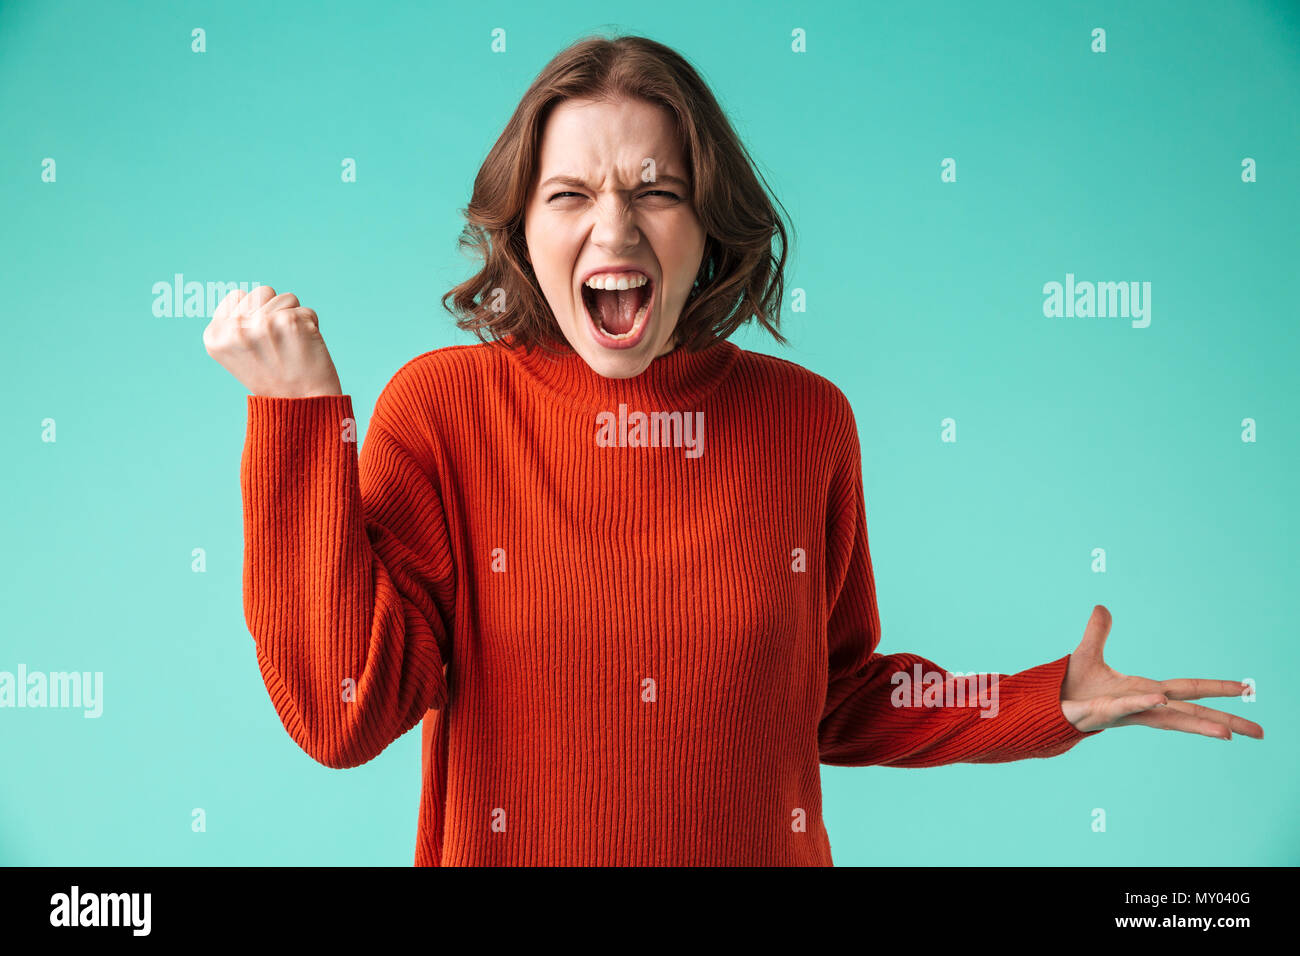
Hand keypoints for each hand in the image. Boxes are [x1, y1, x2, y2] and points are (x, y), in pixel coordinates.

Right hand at [203, 285, 342, 397]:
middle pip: (262, 292)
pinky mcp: (289, 321)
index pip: (237, 296)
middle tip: (278, 345)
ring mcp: (261, 324)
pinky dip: (311, 327)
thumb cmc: (273, 379)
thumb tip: (244, 295)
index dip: (254, 314)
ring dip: (293, 317)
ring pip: (286, 297)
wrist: (301, 406)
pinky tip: (304, 349)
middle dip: (274, 312)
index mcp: (214, 336)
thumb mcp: (238, 354)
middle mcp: (234, 329)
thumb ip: (235, 324)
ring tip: (290, 347)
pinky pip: (307, 311)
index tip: (260, 342)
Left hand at [1059, 605, 1262, 739]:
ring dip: (1196, 725)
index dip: (1216, 690)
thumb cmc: (1068, 688)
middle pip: (1190, 713)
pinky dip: (1143, 702)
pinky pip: (1125, 707)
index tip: (1246, 690)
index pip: (1188, 690)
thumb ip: (1097, 632)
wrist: (1042, 706)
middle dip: (1225, 721)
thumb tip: (1101, 608)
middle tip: (1259, 732)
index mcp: (1144, 691)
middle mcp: (1140, 706)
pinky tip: (1160, 699)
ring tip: (1228, 733)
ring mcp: (1123, 712)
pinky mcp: (1099, 714)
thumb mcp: (1087, 653)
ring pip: (1166, 718)